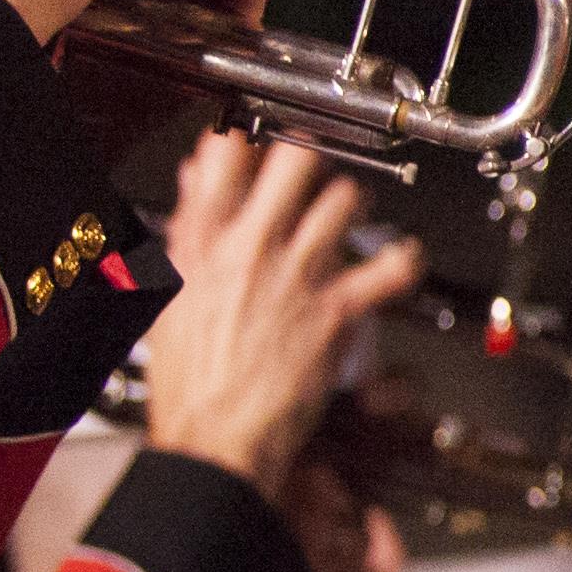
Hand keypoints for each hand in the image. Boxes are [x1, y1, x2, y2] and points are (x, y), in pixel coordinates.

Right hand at [131, 130, 423, 489]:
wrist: (213, 435)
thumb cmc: (189, 379)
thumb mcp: (166, 295)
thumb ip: (185, 232)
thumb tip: (194, 182)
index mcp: (202, 243)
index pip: (222, 157)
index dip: (244, 135)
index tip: (255, 135)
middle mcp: (251, 248)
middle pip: (294, 162)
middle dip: (309, 154)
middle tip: (313, 164)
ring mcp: (297, 274)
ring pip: (343, 200)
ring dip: (353, 201)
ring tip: (352, 208)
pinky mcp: (335, 308)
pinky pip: (390, 268)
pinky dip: (405, 261)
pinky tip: (403, 258)